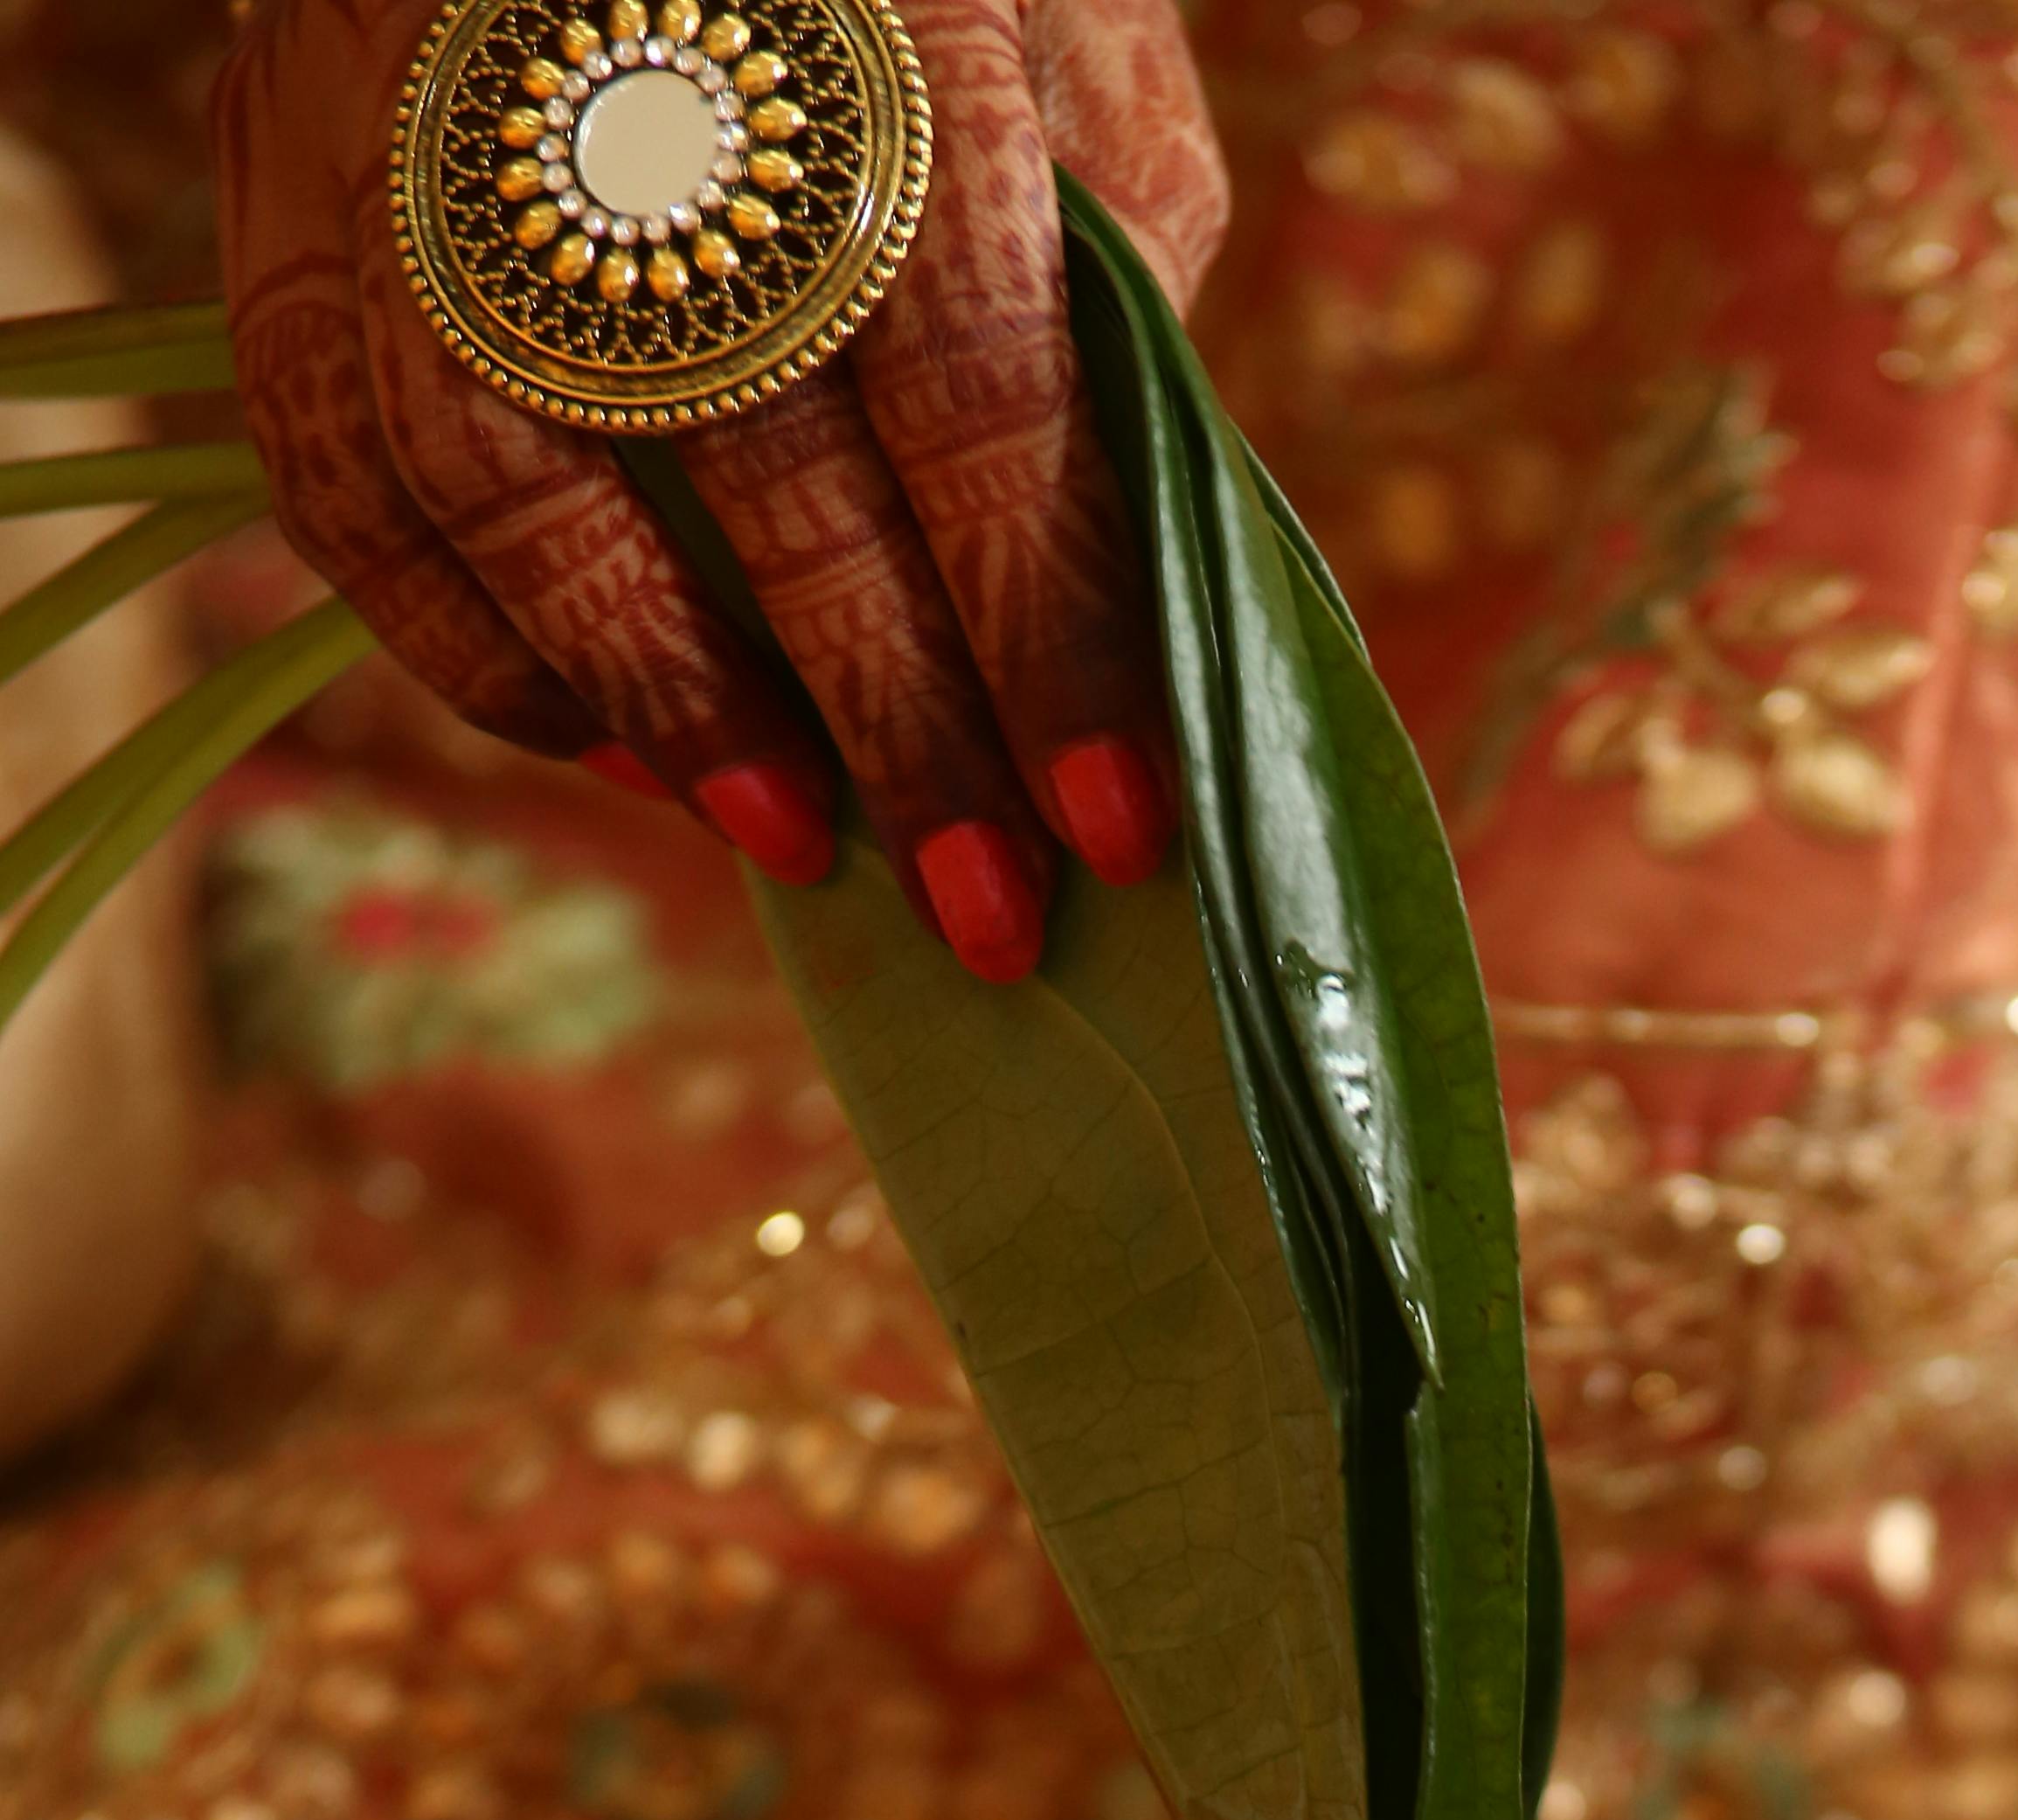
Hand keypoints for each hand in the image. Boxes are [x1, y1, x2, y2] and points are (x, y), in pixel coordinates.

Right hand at [215, 0, 1229, 976]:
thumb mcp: (1059, 21)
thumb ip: (1105, 250)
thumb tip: (1111, 542)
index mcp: (866, 21)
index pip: (968, 379)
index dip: (1047, 629)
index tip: (1114, 821)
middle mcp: (624, 72)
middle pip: (764, 462)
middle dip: (893, 726)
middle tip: (987, 915)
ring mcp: (426, 120)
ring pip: (516, 482)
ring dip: (668, 706)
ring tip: (793, 845)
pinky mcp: (286, 163)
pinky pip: (341, 461)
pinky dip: (473, 640)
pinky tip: (609, 744)